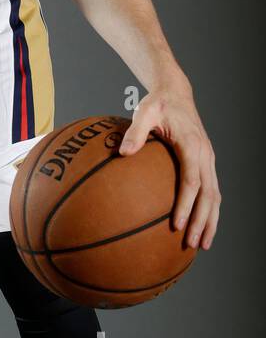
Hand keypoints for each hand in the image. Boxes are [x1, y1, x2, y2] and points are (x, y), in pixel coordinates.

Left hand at [118, 80, 220, 249]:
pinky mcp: (206, 163)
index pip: (191, 181)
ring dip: (210, 221)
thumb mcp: (144, 111)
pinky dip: (208, 211)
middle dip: (202, 221)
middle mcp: (205, 155)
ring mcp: (209, 160)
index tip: (176, 225)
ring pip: (215, 196)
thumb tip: (122, 152)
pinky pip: (211, 191)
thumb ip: (135, 131)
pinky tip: (199, 227)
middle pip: (209, 195)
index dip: (185, 204)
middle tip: (191, 244)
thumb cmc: (157, 103)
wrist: (176, 93)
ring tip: (202, 244)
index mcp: (192, 145)